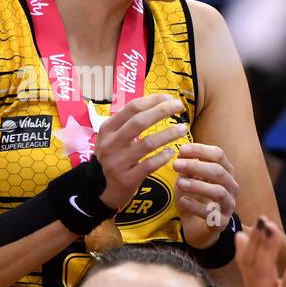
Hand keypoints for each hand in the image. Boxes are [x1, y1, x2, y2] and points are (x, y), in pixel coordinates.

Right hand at [93, 94, 187, 210]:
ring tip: (183, 129)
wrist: (102, 188)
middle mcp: (110, 143)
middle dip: (161, 111)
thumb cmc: (115, 157)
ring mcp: (118, 162)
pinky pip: (149, 165)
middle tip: (179, 107)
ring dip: (168, 134)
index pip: (131, 108)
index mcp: (107, 129)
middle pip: (139, 122)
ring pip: (147, 144)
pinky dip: (163, 157)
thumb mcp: (114, 137)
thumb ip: (130, 122)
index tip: (169, 98)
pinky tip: (172, 151)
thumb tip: (158, 102)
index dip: (152, 101)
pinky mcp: (127, 178)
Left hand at [172, 142, 239, 249]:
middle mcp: (231, 187)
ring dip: (198, 186)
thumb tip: (182, 153)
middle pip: (219, 171)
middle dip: (196, 166)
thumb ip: (187, 167)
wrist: (196, 226)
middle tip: (176, 165)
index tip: (181, 150)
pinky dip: (195, 206)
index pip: (218, 155)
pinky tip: (183, 201)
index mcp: (225, 172)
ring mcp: (228, 205)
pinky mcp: (221, 222)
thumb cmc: (194, 198)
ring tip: (179, 184)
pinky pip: (211, 214)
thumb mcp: (188, 179)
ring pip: (219, 192)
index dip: (200, 150)